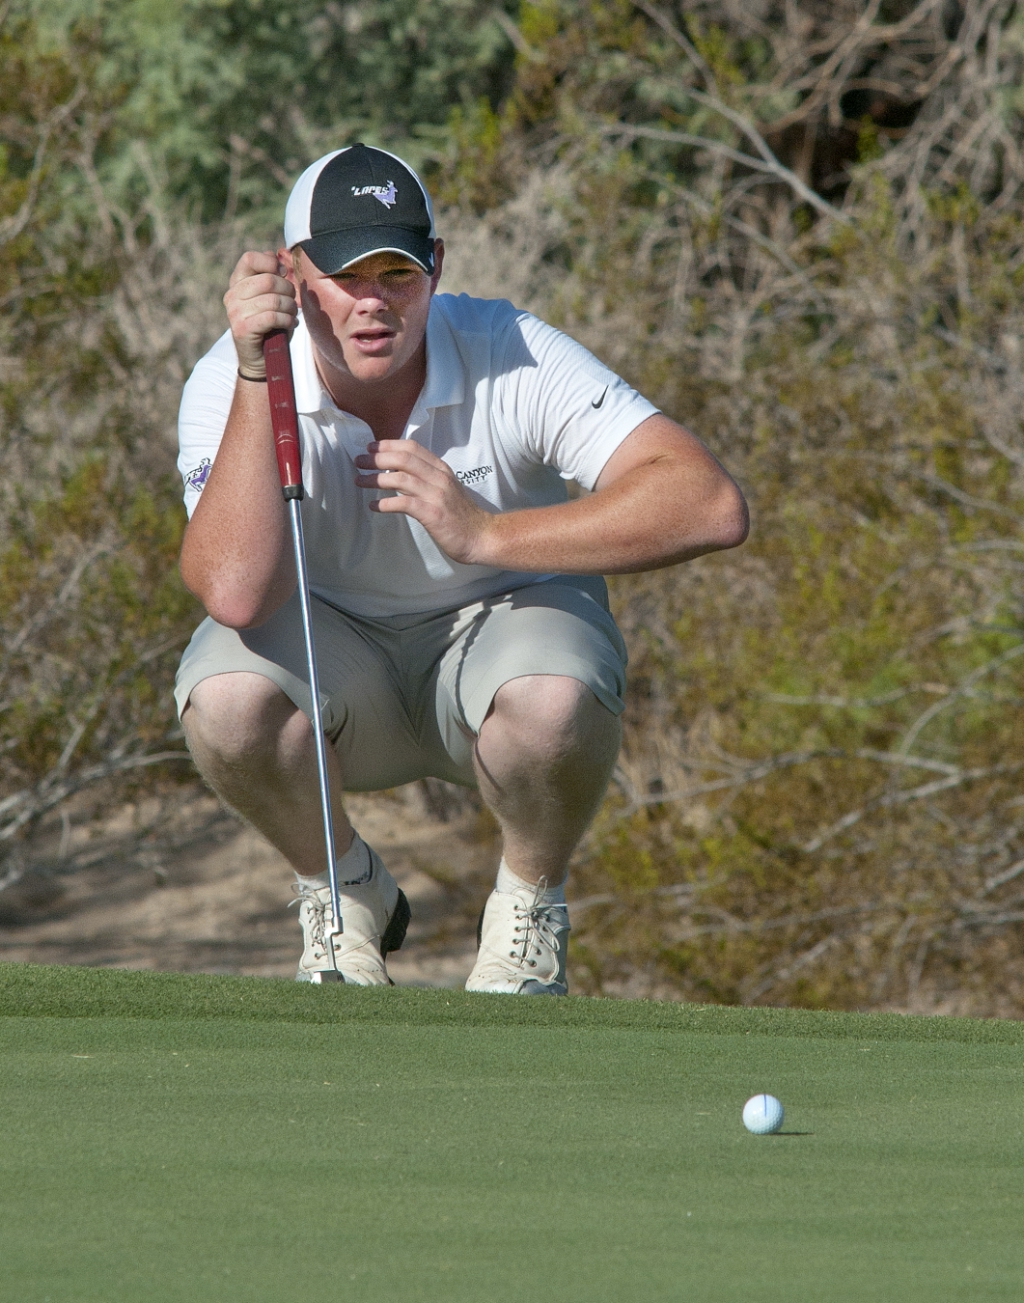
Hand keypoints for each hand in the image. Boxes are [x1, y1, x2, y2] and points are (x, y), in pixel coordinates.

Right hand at [224, 251, 297, 377]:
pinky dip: (287, 320)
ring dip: (290, 308)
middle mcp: (232, 295)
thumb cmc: (270, 326)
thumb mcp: (270, 297)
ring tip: (292, 315)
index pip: (250, 258)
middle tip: (293, 302)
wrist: (261, 360)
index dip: (271, 263)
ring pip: (273, 299)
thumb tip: (275, 254)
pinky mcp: (242, 328)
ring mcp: (235, 312)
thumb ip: (270, 275)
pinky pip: (272, 316)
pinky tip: (290, 325)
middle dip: (288, 290)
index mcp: (237, 283)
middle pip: (268, 280)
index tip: (283, 274)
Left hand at [354, 441, 495, 564]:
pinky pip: (403, 504)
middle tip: (358, 462)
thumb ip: (426, 479)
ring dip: (375, 479)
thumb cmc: (461, 516)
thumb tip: (398, 473)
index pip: (412, 448)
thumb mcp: (446, 489)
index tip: (370, 447)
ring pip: (400, 479)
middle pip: (403, 459)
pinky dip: (384, 504)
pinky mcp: (433, 514)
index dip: (388, 445)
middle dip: (377, 458)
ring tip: (359, 482)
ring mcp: (436, 495)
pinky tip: (372, 506)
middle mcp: (439, 478)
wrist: (482, 537)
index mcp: (441, 469)